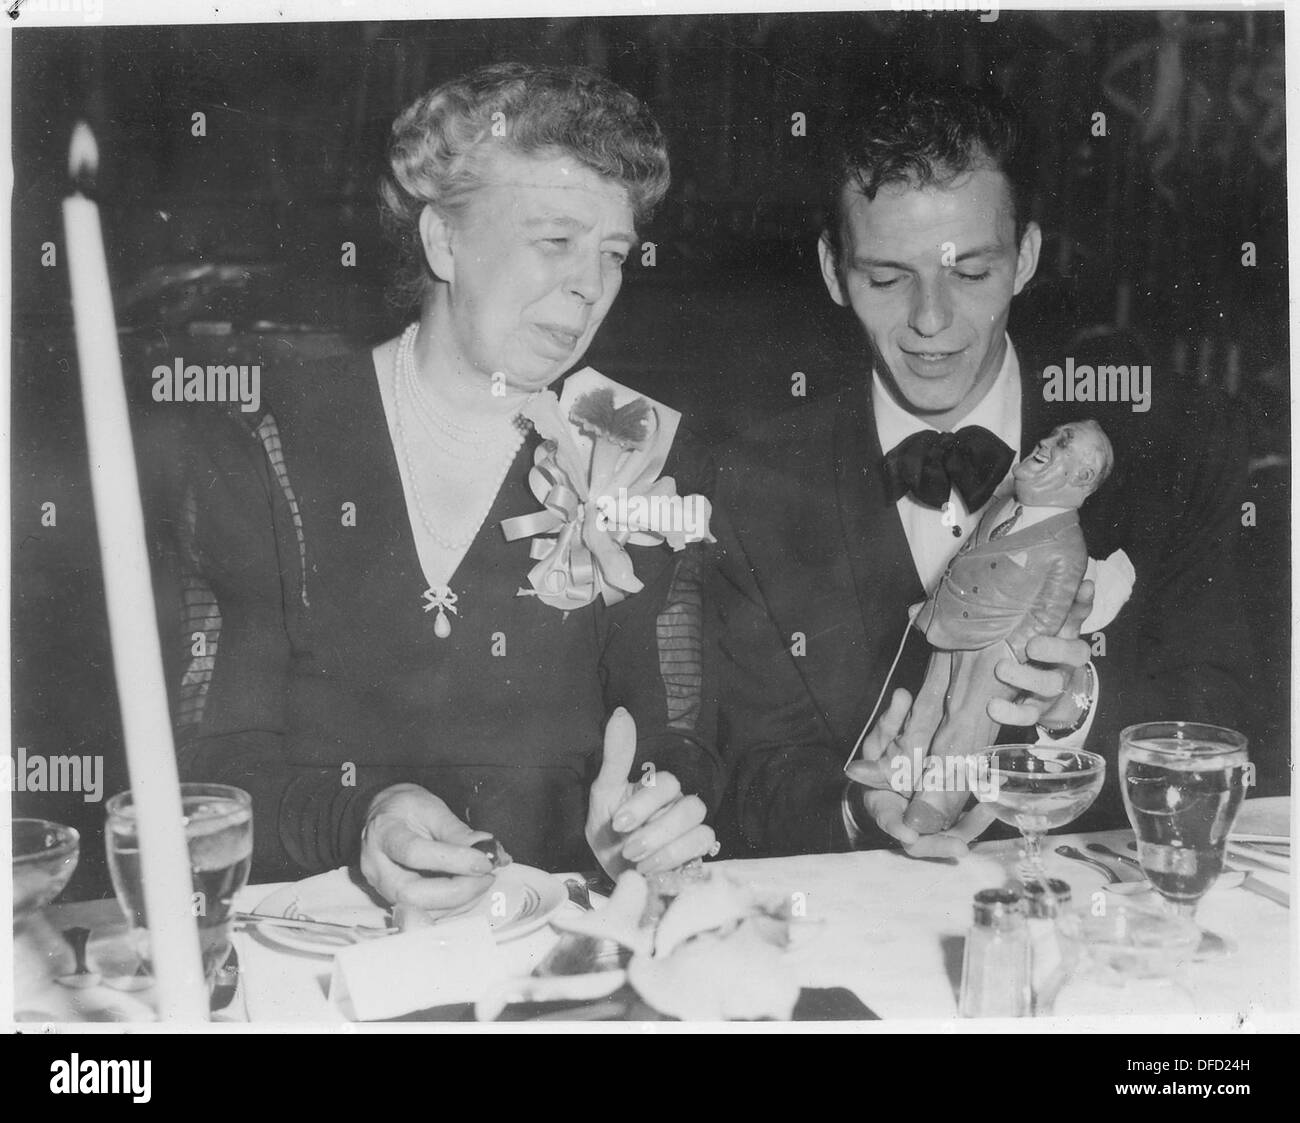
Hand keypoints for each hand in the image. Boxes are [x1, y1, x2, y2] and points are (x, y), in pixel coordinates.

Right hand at [360, 783, 494, 910]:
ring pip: (421, 909)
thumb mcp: (431, 807)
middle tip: (486, 876)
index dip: (452, 860)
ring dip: (460, 901)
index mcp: (383, 833)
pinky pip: (427, 913)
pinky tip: (471, 888)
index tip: (483, 861)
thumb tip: (483, 848)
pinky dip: (455, 906)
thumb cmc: (407, 809)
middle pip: (412, 893)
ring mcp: (383, 889)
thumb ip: (456, 830)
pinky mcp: (397, 902)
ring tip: (482, 880)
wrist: (386, 818)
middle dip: (456, 891)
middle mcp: (377, 867)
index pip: (414, 853)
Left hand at [586, 707, 715, 877]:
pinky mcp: (698, 852)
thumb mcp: (604, 795)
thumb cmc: (610, 834)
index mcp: (658, 789)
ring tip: (638, 862)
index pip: (667, 784)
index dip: (643, 804)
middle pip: (691, 807)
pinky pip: (705, 848)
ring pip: (700, 827)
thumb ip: (617, 756)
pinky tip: (653, 870)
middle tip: (628, 848)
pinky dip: (678, 859)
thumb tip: (621, 712)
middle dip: (657, 831)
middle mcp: (679, 805)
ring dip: (667, 848)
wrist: (614, 874)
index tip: (617, 824)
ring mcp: (691, 829)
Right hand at [846, 688, 996, 857]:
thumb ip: (893, 719)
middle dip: (940, 844)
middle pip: (920, 843)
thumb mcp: (883, 737)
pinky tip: (992, 803)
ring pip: (944, 837)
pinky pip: (959, 826)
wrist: (888, 775)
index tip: (909, 833)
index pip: (887, 820)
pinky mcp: (943, 820)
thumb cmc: (881, 758)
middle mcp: (904, 820)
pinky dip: (974, 820)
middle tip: (961, 844)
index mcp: (882, 803)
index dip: (896, 828)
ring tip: (987, 812)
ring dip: (966, 830)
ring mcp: (924, 824)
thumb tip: (902, 694)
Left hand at [988, 579, 1093, 727]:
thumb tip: (1058, 576)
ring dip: (1026, 677)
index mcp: (1066, 636)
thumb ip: (1045, 606)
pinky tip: (994, 707)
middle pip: (1074, 653)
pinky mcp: (1038, 709)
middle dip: (1055, 647)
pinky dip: (1012, 713)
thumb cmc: (1035, 651)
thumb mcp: (1040, 628)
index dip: (1083, 603)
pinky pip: (1029, 714)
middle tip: (1032, 644)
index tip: (1082, 586)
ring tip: (1001, 669)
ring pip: (1051, 684)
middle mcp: (1066, 661)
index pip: (1079, 616)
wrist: (1045, 696)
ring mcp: (1054, 686)